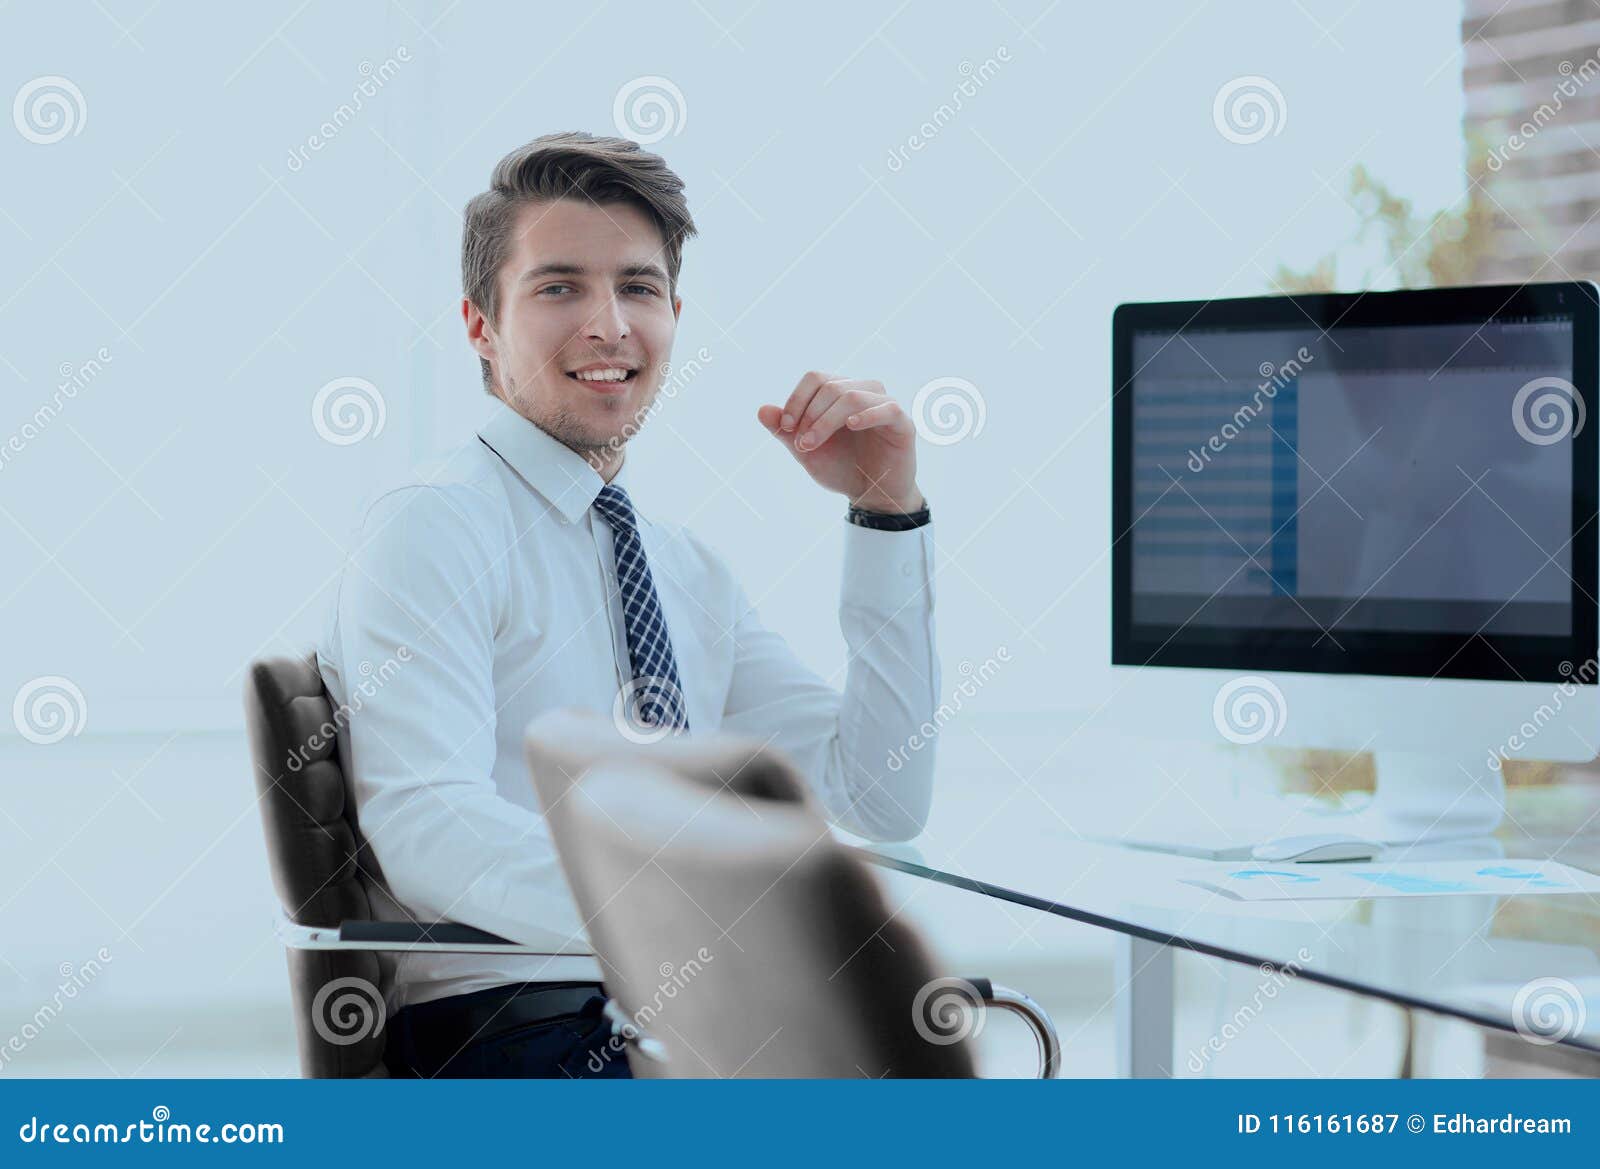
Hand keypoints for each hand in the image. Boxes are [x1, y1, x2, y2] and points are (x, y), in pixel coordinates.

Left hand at [757, 372, 922, 512]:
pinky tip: (851, 426)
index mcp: (840, 393)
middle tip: (801, 444)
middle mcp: (863, 391)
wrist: (869, 495)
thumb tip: (761, 410)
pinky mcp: (902, 422)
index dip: (797, 399)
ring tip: (813, 444)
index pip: (816, 378)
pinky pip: (887, 408)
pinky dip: (866, 415)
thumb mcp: (806, 451)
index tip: (786, 428)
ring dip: (826, 421)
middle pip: (831, 387)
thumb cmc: (840, 468)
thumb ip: (785, 431)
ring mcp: (884, 404)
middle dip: (810, 416)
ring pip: (852, 396)